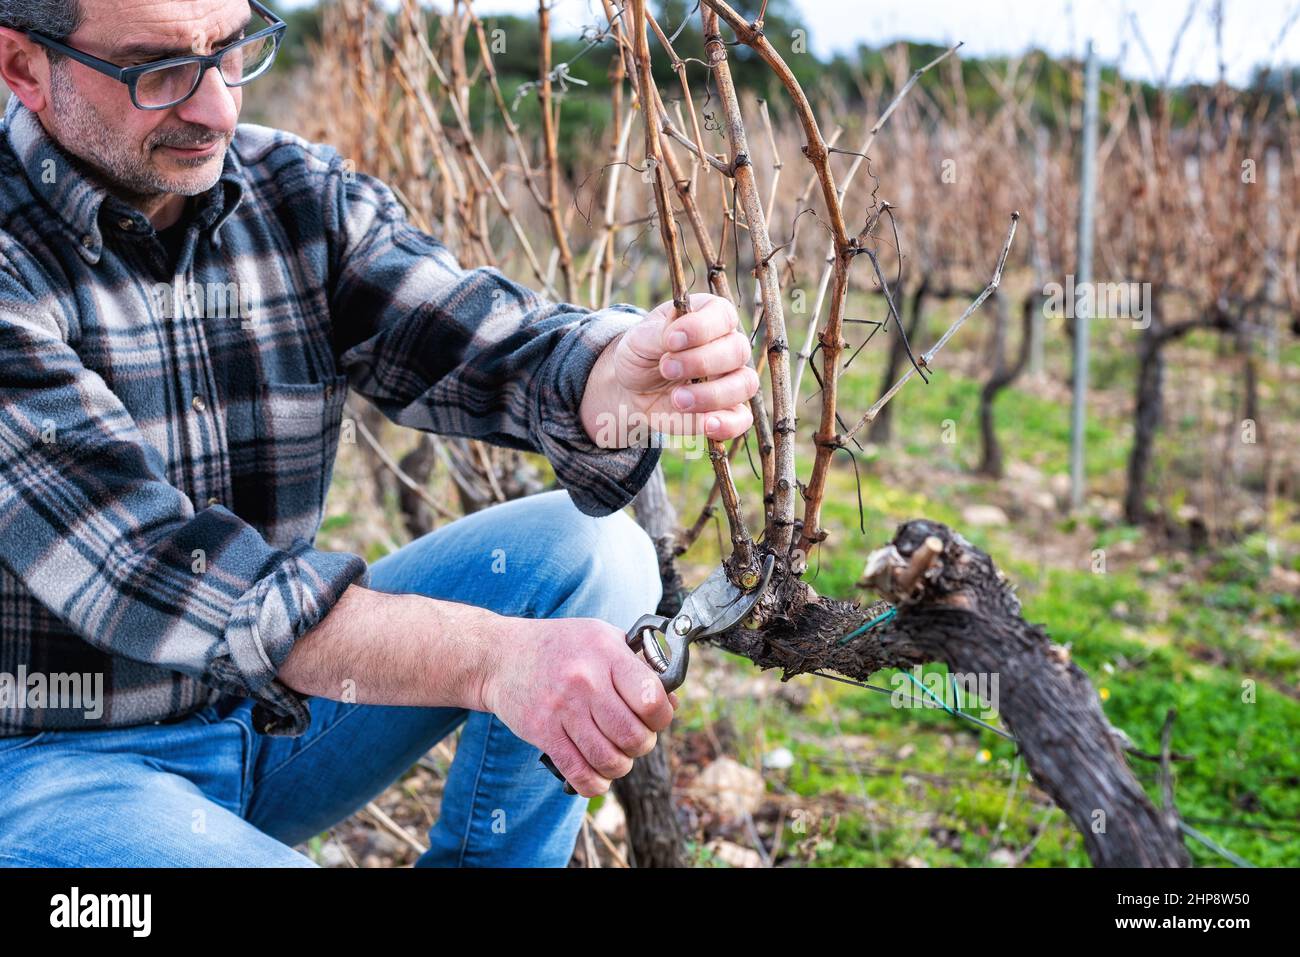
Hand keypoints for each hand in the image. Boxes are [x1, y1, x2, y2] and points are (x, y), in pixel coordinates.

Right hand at [481, 617, 679, 796]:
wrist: (501, 656)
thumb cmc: (559, 645)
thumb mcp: (602, 638)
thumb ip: (637, 665)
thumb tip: (670, 702)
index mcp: (606, 653)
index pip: (651, 698)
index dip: (662, 717)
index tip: (655, 718)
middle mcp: (586, 680)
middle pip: (633, 735)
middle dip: (642, 746)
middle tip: (635, 740)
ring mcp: (563, 708)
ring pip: (608, 759)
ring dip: (619, 766)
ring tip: (616, 757)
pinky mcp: (542, 731)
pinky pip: (578, 771)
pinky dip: (594, 783)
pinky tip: (597, 776)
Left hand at [609, 292, 759, 439]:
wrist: (633, 388)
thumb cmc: (642, 353)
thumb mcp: (640, 337)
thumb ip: (660, 332)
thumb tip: (676, 332)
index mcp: (711, 316)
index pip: (723, 315)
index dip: (701, 328)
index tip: (671, 341)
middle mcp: (728, 345)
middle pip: (737, 351)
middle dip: (701, 362)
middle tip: (666, 368)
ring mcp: (732, 378)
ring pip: (744, 384)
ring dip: (711, 395)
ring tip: (677, 399)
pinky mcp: (728, 410)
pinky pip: (742, 419)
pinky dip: (727, 424)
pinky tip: (705, 424)